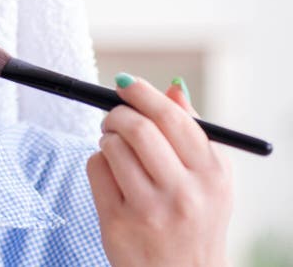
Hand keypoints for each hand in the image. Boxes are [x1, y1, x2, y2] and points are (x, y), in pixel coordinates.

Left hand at [86, 74, 232, 265]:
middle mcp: (183, 193)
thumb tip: (173, 87)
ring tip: (116, 150)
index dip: (142, 93)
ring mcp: (149, 210)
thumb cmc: (195, 219)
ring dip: (107, 139)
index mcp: (211, 175)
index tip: (124, 82)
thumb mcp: (211, 180)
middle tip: (112, 117)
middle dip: (117, 114)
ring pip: (111, 146)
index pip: (172, 118)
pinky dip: (98, 162)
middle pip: (137, 128)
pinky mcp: (118, 223)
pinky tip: (111, 176)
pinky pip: (95, 169)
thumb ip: (194, 132)